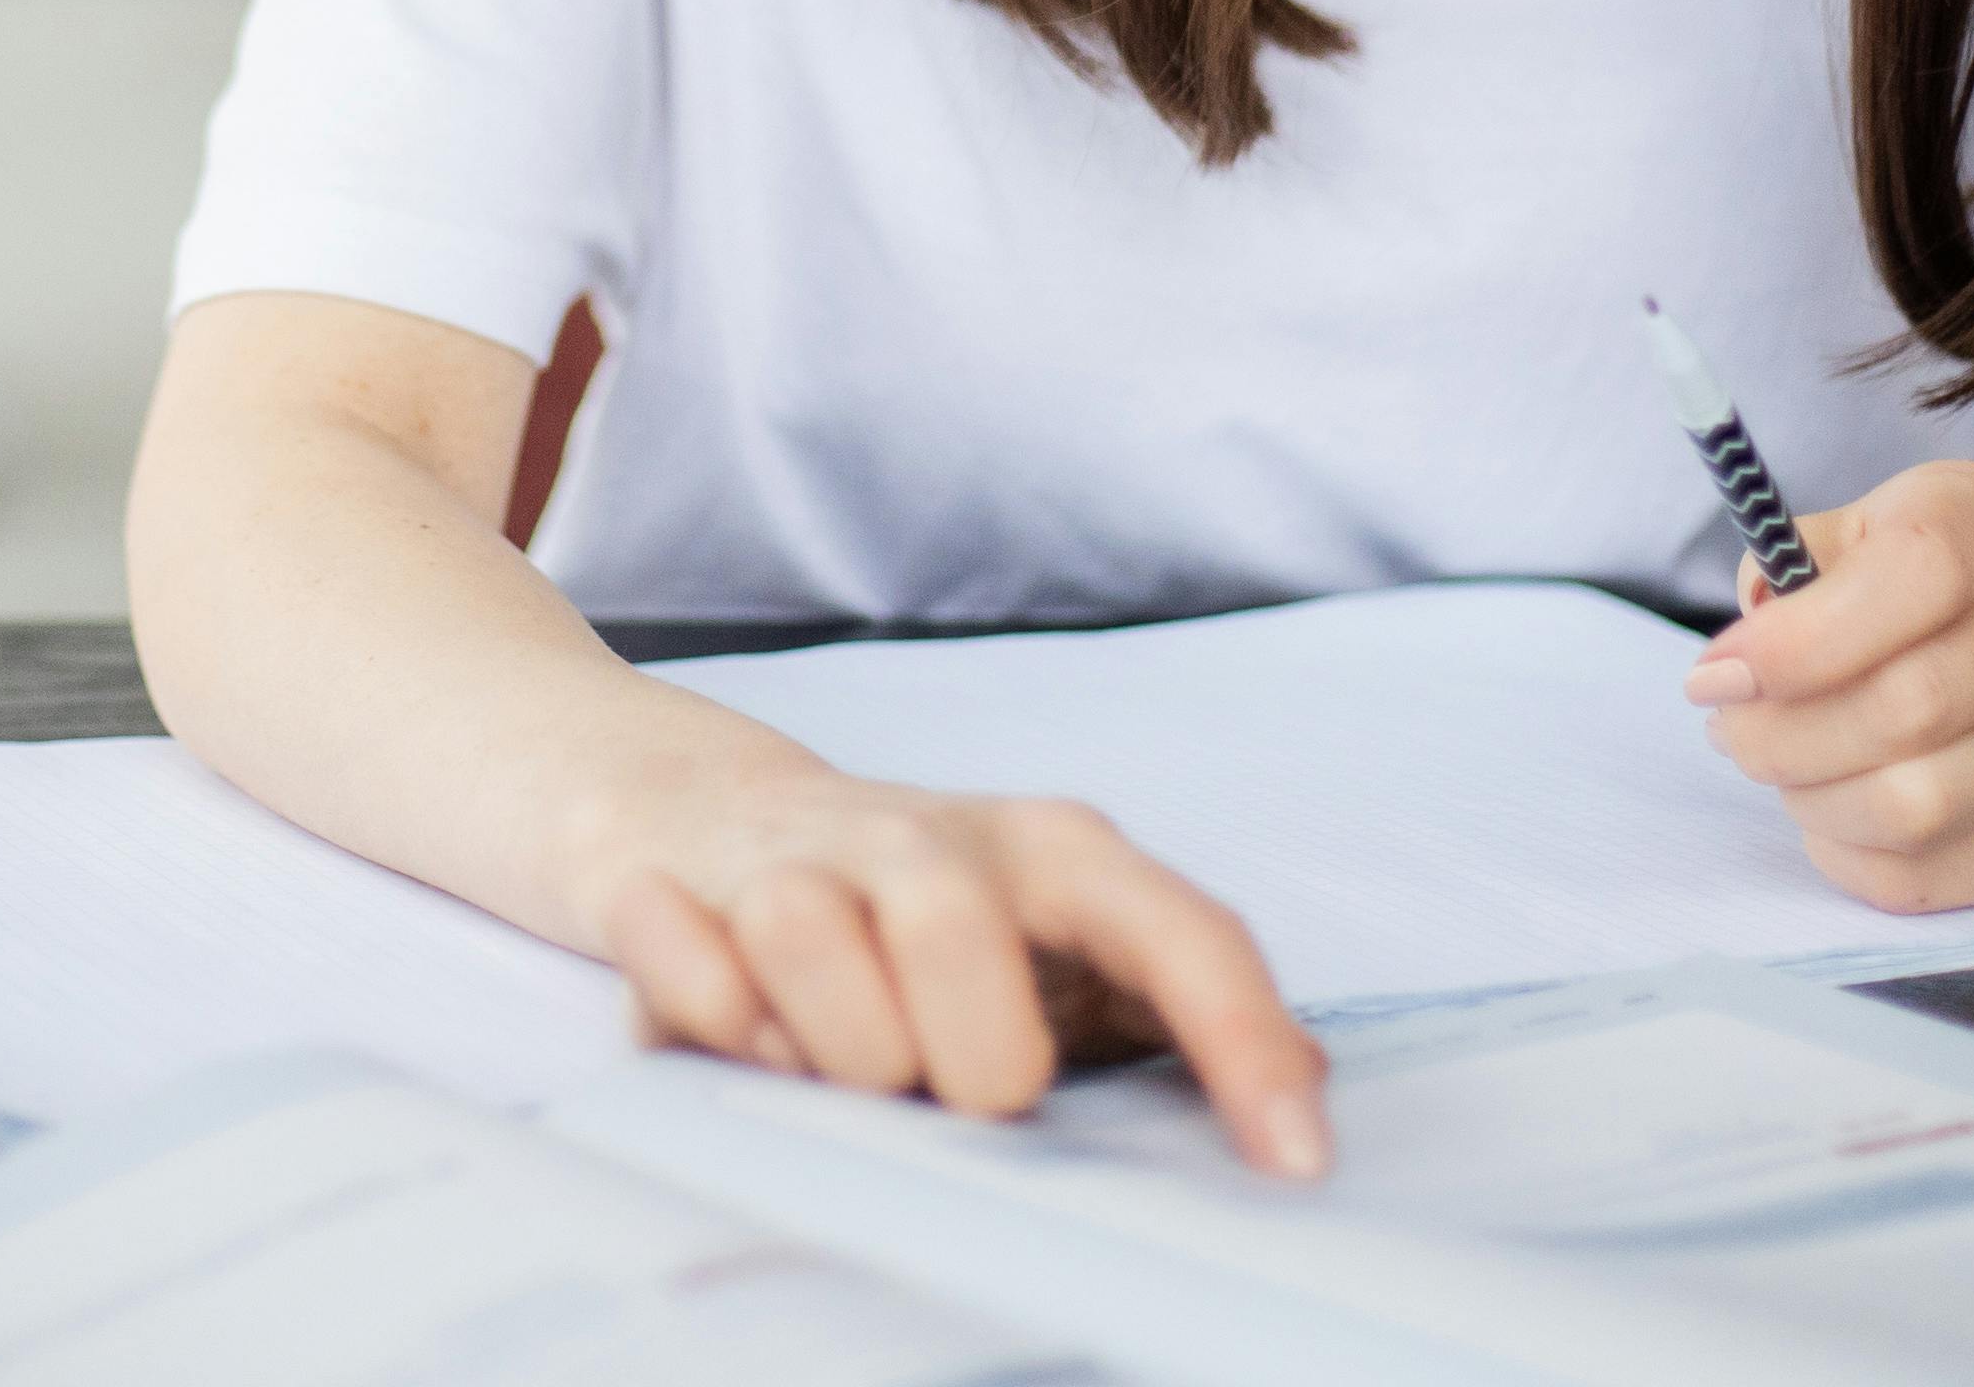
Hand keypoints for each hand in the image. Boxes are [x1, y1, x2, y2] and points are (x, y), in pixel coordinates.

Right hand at [572, 764, 1330, 1178]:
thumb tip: (1305, 1098)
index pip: (1177, 931)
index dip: (1242, 1043)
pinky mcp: (668, 891)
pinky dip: (713, 1025)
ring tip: (837, 1066)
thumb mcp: (1053, 938)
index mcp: (1053, 853)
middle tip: (944, 1088)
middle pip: (964, 947)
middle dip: (964, 1064)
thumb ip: (1167, 1010)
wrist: (697, 809)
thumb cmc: (915, 910)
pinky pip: (687, 976)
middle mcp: (933, 842)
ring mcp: (792, 859)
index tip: (1292, 1164)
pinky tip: (735, 1025)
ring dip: (832, 1056)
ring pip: (813, 959)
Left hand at [1686, 454, 1973, 910]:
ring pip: (1912, 808)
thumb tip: (1737, 662)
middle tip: (1731, 729)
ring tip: (1784, 767)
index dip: (1799, 638)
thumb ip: (1781, 574)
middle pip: (1909, 707)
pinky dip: (1843, 852)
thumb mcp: (1845, 538)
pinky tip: (1832, 808)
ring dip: (1810, 797)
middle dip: (1781, 734)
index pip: (1915, 573)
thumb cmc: (1902, 592)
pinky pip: (1918, 878)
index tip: (1717, 674)